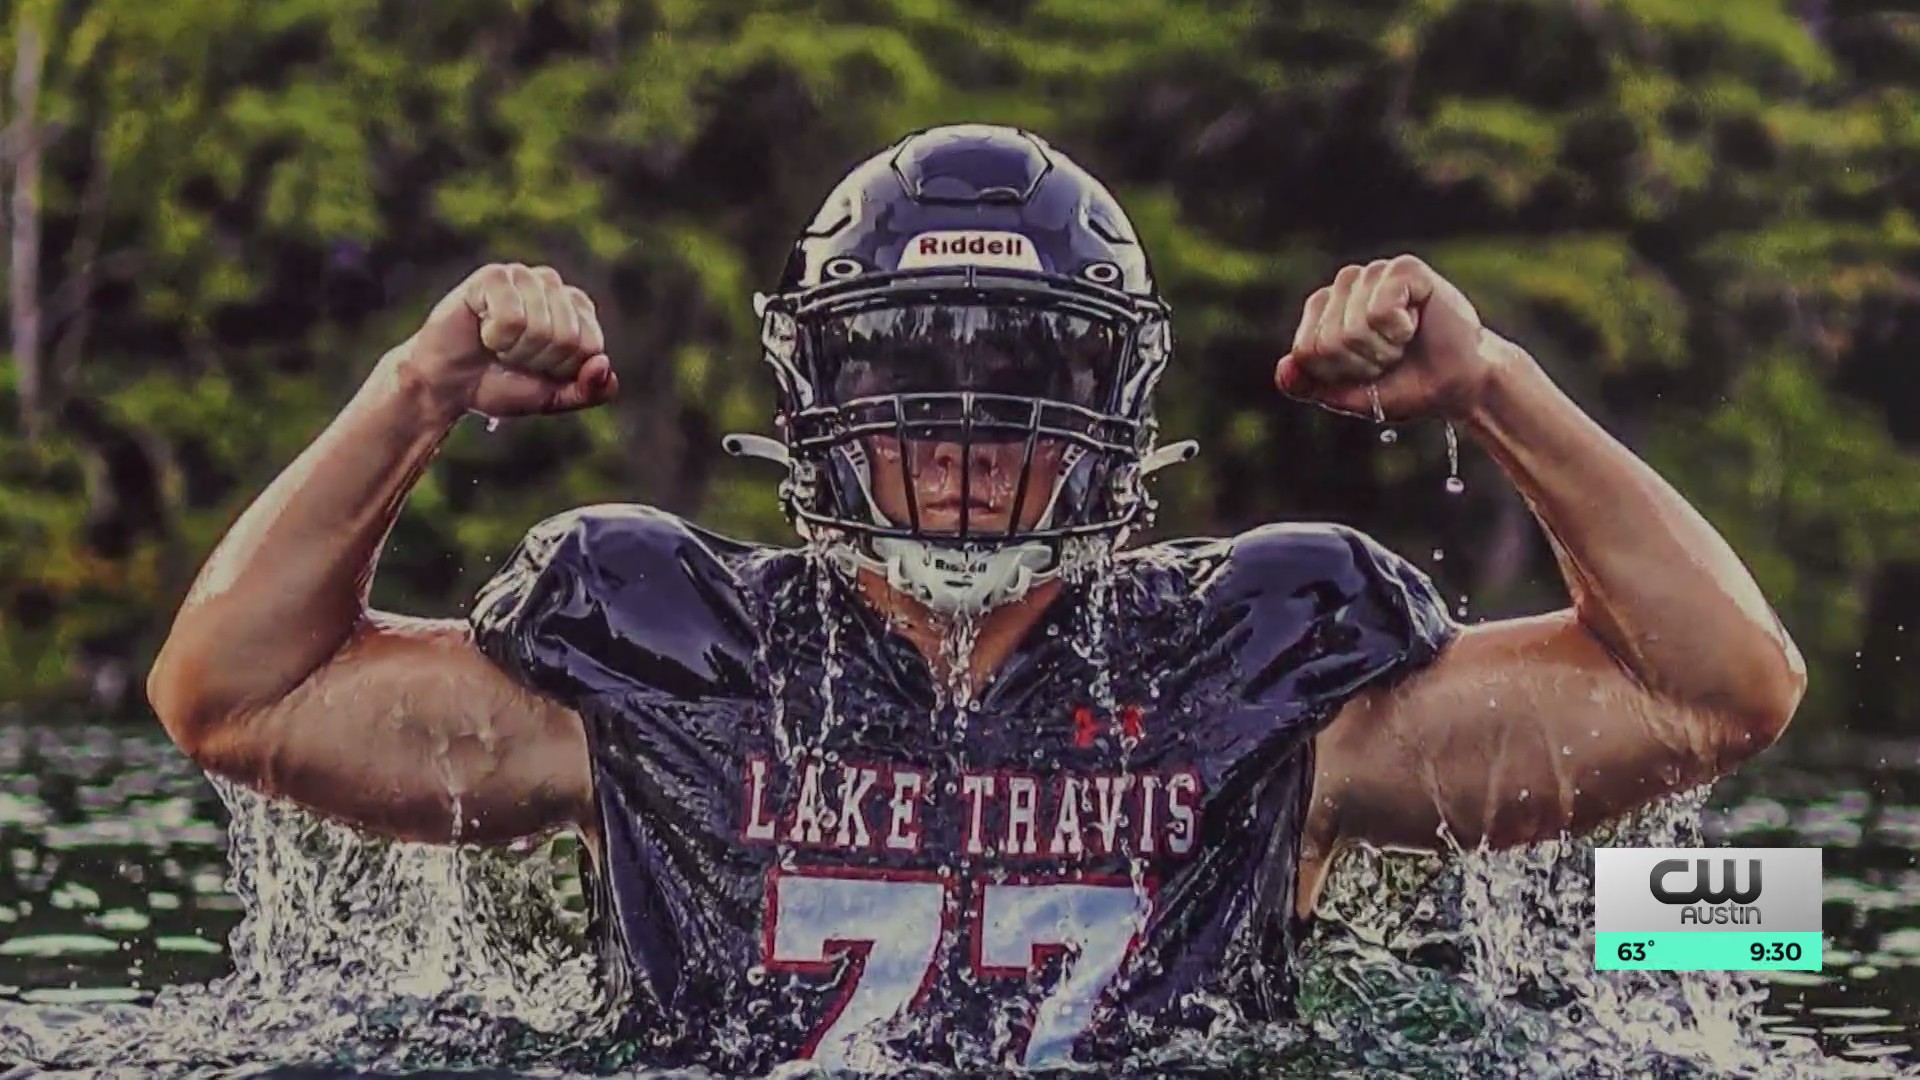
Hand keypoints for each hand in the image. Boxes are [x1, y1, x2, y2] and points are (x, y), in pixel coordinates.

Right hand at [400, 263, 617, 418]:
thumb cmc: (503, 384)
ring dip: (515, 351)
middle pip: (567, 337)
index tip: (539, 370)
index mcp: (577, 308)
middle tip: (513, 358)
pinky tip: (482, 330)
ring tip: (497, 346)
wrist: (448, 385)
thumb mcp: (554, 397)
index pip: (591, 346)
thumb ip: (590, 391)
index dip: (563, 370)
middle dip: (538, 361)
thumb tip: (603, 365)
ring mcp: (523, 276)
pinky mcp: (493, 276)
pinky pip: (511, 317)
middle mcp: (553, 285)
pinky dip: (495, 337)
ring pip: (540, 328)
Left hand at [1274, 255, 1501, 421]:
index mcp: (1324, 311)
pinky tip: (1416, 324)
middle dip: (1361, 365)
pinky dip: (1400, 332)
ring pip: (1353, 328)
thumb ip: (1312, 385)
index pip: (1305, 351)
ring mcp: (1374, 273)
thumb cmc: (1406, 386)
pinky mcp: (1404, 269)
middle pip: (1326, 341)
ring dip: (1383, 351)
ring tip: (1403, 343)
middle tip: (1390, 359)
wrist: (1460, 384)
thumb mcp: (1350, 395)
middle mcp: (1345, 285)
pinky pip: (1381, 311)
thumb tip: (1283, 369)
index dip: (1338, 375)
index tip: (1366, 373)